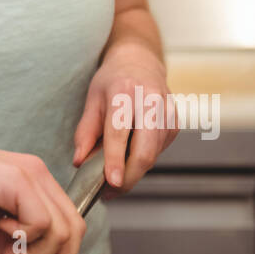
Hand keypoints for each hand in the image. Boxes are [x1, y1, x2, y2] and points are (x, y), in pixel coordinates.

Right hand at [0, 134, 86, 253]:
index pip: (70, 225)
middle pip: (76, 230)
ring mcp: (30, 175)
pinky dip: (24, 238)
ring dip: (36, 253)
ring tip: (5, 245)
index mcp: (33, 184)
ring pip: (63, 231)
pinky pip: (42, 224)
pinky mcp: (16, 180)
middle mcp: (38, 175)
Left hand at [72, 42, 177, 197]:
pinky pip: (159, 151)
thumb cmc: (113, 81)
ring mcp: (167, 113)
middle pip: (144, 151)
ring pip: (153, 156)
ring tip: (116, 174)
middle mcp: (150, 101)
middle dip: (128, 177)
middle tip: (110, 191)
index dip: (115, 159)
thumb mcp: (92, 100)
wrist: (140, 62)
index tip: (112, 181)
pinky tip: (132, 153)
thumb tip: (79, 162)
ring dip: (134, 172)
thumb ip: (85, 132)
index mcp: (124, 92)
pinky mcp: (175, 124)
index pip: (119, 132)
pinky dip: (144, 160)